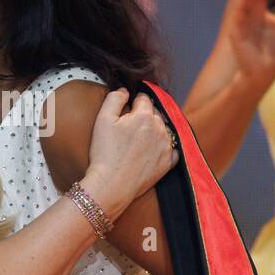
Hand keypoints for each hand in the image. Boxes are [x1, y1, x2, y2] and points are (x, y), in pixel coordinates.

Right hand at [83, 88, 178, 217]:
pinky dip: (164, 147)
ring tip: (138, 141)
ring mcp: (166, 146)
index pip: (143, 98)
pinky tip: (152, 151)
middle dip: (144, 115)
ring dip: (154, 130)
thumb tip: (125, 91)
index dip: (133, 102)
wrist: (111, 184)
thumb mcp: (102, 119)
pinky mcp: (168, 163)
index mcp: (144, 115)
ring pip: (164, 129)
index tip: (126, 111)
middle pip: (155, 112)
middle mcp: (160, 128)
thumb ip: (114, 98)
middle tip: (129, 128)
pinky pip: (172, 149)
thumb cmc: (105, 153)